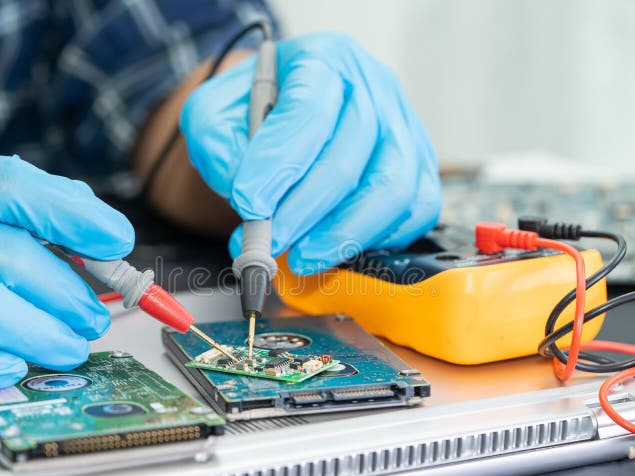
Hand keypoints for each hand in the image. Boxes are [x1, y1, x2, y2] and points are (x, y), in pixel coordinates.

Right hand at [0, 149, 133, 390]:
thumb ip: (24, 199)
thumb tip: (96, 227)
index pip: (17, 189)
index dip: (77, 218)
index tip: (117, 241)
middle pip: (15, 259)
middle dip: (72, 297)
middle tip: (93, 317)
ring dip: (43, 335)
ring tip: (70, 347)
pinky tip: (11, 364)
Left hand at [180, 32, 440, 273]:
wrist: (284, 110)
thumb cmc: (253, 112)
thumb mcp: (215, 114)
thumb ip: (221, 150)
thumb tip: (252, 204)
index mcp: (322, 58)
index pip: (308, 113)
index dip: (279, 165)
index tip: (249, 205)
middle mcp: (372, 86)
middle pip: (349, 156)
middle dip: (303, 211)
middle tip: (268, 243)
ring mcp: (403, 126)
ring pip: (391, 189)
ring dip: (342, 234)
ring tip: (302, 258)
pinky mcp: (419, 166)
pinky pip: (416, 210)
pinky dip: (378, 238)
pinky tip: (339, 248)